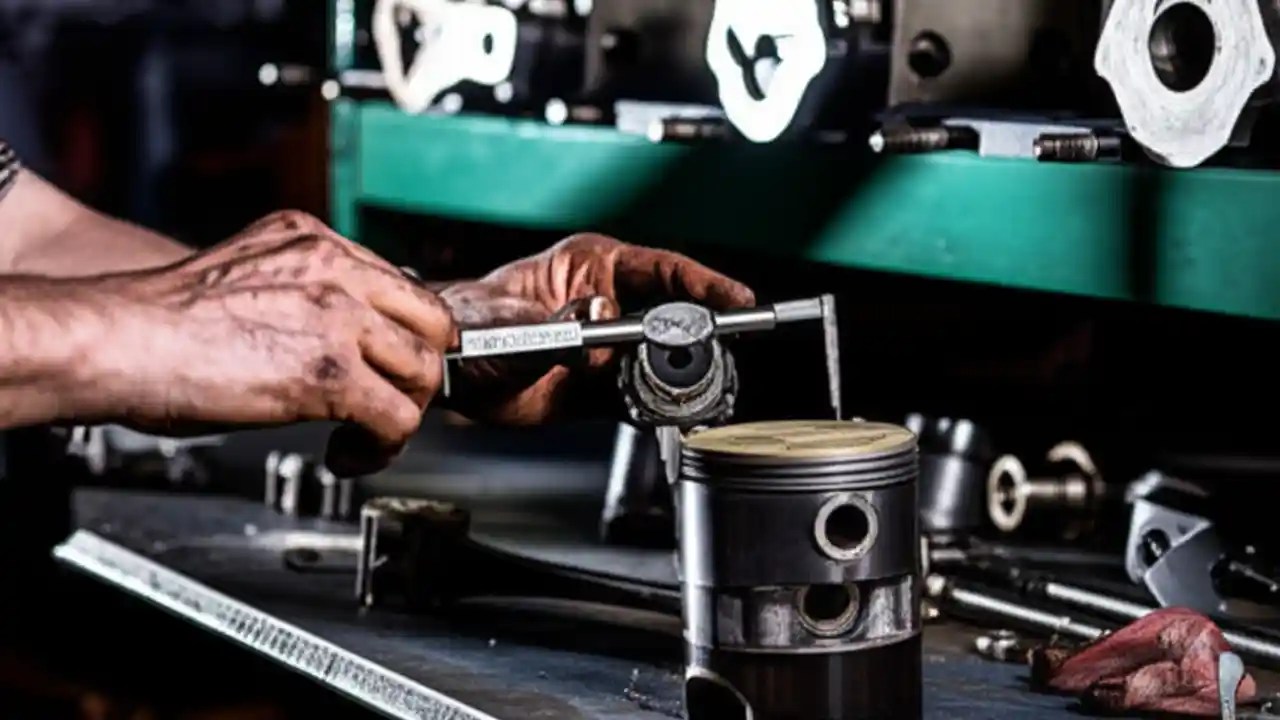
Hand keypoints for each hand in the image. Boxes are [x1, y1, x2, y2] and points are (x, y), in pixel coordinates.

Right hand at [86, 211, 454, 474]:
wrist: (113, 339)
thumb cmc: (155, 321)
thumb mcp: (243, 277)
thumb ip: (296, 290)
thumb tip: (330, 333)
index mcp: (313, 240)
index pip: (401, 286)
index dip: (401, 336)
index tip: (386, 365)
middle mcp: (334, 269)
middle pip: (432, 323)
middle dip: (417, 371)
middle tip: (389, 401)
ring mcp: (337, 318)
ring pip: (424, 372)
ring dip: (403, 414)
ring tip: (363, 435)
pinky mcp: (330, 373)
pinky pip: (398, 419)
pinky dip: (381, 449)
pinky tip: (346, 455)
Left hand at [439, 233, 754, 423]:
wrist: (447, 374)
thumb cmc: (471, 327)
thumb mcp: (514, 322)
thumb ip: (562, 323)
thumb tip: (602, 315)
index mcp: (591, 268)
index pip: (664, 271)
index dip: (707, 285)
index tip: (740, 301)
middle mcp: (607, 304)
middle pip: (672, 316)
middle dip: (695, 338)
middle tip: (711, 357)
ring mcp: (606, 348)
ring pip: (660, 360)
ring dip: (675, 377)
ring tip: (689, 391)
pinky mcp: (599, 388)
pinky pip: (639, 397)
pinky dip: (655, 407)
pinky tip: (665, 413)